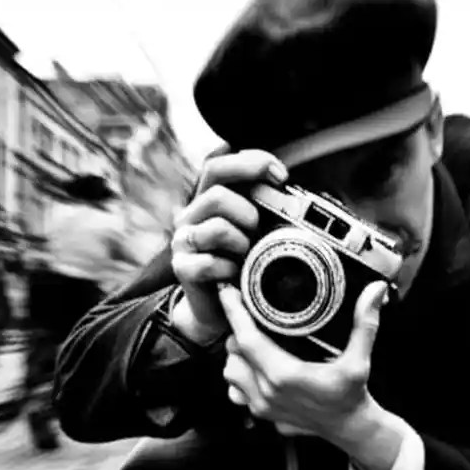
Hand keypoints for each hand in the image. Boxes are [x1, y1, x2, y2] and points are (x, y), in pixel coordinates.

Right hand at [170, 150, 288, 344]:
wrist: (220, 306)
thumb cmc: (242, 264)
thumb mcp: (256, 231)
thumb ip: (265, 207)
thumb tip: (288, 188)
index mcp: (209, 199)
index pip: (219, 165)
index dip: (251, 163)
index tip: (282, 176)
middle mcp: (192, 215)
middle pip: (216, 193)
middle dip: (247, 212)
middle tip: (258, 230)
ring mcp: (184, 241)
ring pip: (216, 228)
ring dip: (241, 243)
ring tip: (246, 256)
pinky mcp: (182, 268)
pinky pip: (208, 263)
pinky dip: (229, 270)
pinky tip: (235, 274)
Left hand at [217, 280, 388, 446]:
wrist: (350, 428)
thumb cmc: (352, 395)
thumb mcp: (359, 360)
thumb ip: (365, 324)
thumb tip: (375, 291)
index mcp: (285, 374)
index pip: (247, 339)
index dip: (234, 313)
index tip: (229, 293)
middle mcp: (268, 391)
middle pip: (234, 353)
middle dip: (237, 331)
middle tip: (248, 314)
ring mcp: (262, 406)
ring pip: (230, 372)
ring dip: (236, 356)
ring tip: (249, 340)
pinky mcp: (262, 414)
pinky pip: (236, 392)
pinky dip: (239, 378)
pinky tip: (253, 367)